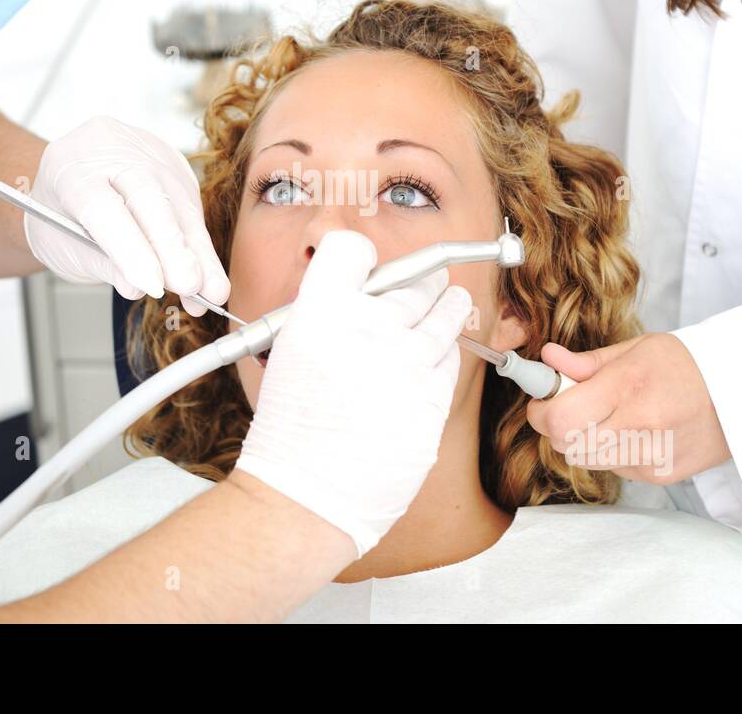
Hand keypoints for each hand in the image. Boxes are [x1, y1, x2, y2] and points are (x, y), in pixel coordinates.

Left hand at [25, 115, 229, 316]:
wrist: (66, 182)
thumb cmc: (60, 216)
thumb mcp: (65, 247)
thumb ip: (102, 264)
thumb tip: (139, 286)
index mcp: (69, 169)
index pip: (102, 208)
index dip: (131, 249)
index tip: (153, 284)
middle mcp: (108, 149)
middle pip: (148, 197)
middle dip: (173, 247)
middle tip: (190, 284)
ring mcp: (145, 150)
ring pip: (179, 202)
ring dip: (198, 251)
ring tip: (210, 290)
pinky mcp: (173, 161)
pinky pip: (192, 204)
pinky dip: (200, 243)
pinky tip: (207, 272)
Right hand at [234, 230, 473, 557]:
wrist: (306, 494)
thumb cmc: (294, 428)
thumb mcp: (291, 353)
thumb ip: (328, 315)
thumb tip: (367, 290)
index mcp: (319, 311)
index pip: (352, 248)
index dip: (363, 257)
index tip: (372, 267)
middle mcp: (366, 328)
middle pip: (413, 278)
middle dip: (422, 280)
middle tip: (426, 284)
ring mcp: (405, 361)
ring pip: (445, 312)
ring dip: (447, 305)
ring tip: (448, 301)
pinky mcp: (432, 396)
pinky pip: (450, 357)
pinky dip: (442, 354)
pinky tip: (428, 362)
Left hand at [526, 332, 729, 483]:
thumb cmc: (687, 365)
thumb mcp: (637, 349)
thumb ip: (587, 361)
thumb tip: (547, 359)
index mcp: (629, 385)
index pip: (560, 418)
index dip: (541, 411)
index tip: (545, 399)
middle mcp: (640, 424)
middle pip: (567, 446)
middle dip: (559, 427)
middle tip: (572, 407)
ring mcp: (652, 456)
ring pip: (587, 460)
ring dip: (585, 441)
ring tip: (611, 416)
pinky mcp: (661, 475)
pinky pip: (615, 469)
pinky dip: (613, 452)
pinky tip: (637, 431)